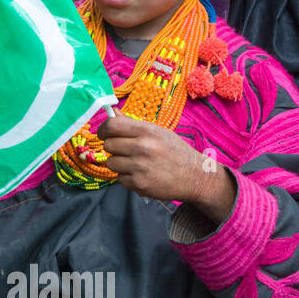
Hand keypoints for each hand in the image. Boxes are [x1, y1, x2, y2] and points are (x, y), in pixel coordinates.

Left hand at [95, 115, 235, 220]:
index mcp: (147, 131)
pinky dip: (126, 177)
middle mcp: (142, 147)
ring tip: (134, 163)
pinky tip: (141, 174)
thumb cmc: (175, 152)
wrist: (194, 176)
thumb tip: (113, 113)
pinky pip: (120, 178)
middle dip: (113, 147)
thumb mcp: (158, 132)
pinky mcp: (139, 184)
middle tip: (124, 150)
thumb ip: (133, 124)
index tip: (104, 134)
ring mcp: (139, 167)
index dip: (104, 129)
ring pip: (111, 162)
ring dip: (118, 163)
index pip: (112, 125)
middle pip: (108, 145)